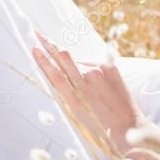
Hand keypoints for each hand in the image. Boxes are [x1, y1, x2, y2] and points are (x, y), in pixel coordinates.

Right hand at [32, 31, 144, 154]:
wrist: (126, 125)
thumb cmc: (98, 124)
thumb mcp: (75, 113)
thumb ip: (66, 91)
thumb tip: (56, 71)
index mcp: (74, 98)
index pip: (54, 74)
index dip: (43, 60)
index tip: (34, 48)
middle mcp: (88, 82)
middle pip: (64, 57)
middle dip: (49, 44)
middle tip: (37, 33)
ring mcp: (101, 72)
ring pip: (78, 60)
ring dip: (72, 63)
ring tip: (76, 75)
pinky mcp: (111, 67)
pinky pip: (93, 63)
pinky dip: (89, 68)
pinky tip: (95, 81)